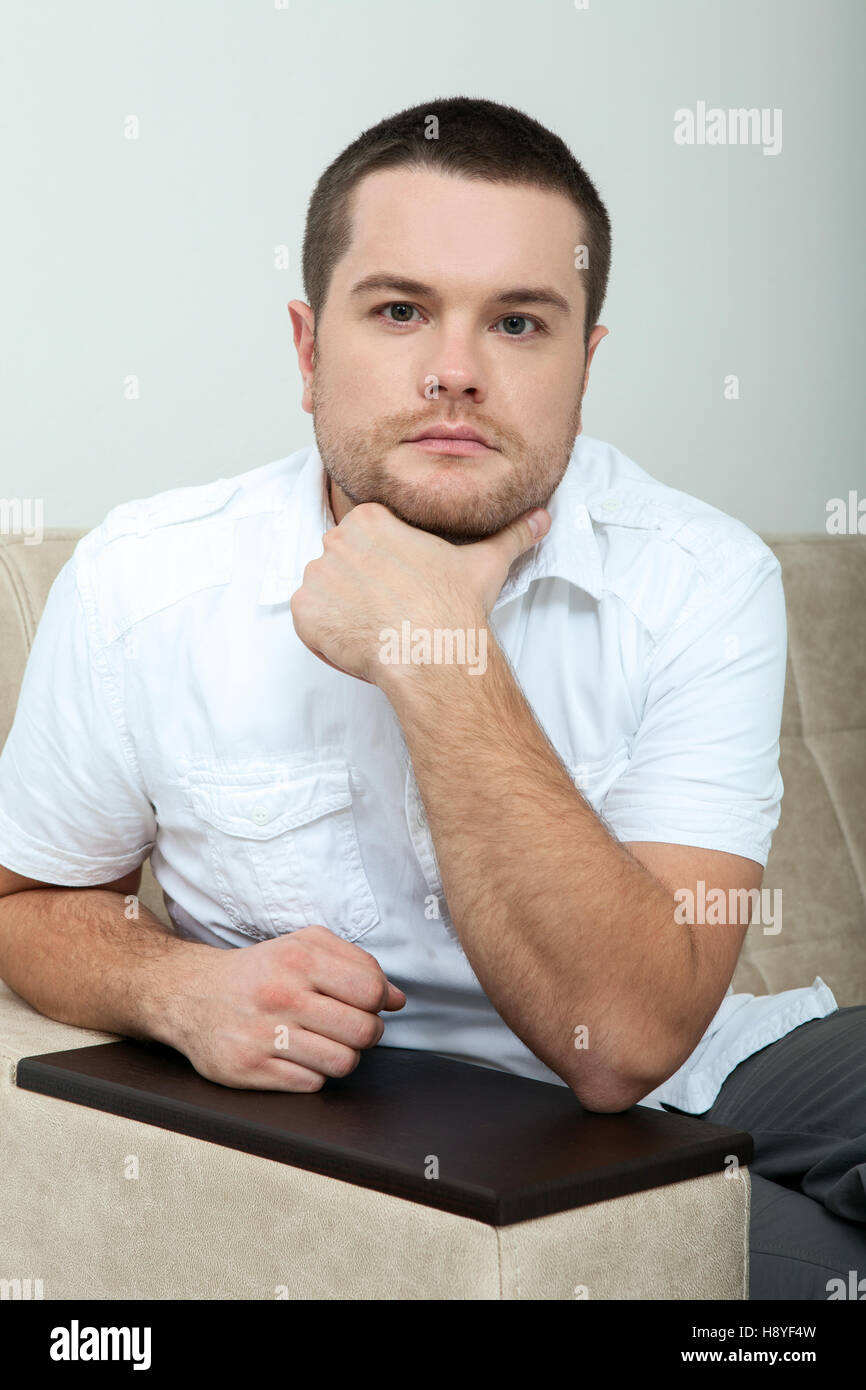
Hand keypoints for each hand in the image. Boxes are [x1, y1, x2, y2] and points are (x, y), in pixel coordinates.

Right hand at [164, 924, 406, 1090]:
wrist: (190, 994)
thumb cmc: (259, 970)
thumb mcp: (304, 945)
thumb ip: (357, 963)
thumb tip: (398, 999)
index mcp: (299, 958)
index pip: (371, 991)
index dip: (380, 1001)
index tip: (369, 1003)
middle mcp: (281, 995)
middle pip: (363, 1031)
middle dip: (367, 1033)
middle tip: (351, 1027)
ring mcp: (263, 1035)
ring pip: (342, 1062)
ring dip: (342, 1056)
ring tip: (325, 1042)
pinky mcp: (248, 1069)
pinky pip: (311, 1083)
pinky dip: (312, 1073)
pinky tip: (297, 1056)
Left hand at [290, 502, 549, 685]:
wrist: (431, 652)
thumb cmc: (453, 606)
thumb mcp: (486, 561)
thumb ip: (512, 535)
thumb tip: (542, 519)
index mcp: (369, 520)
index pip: (365, 538)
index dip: (384, 566)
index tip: (402, 586)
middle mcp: (334, 541)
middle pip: (341, 563)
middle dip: (361, 586)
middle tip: (392, 610)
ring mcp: (316, 578)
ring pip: (325, 593)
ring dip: (343, 611)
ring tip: (379, 627)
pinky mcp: (304, 614)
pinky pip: (309, 623)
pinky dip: (327, 635)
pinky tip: (360, 642)